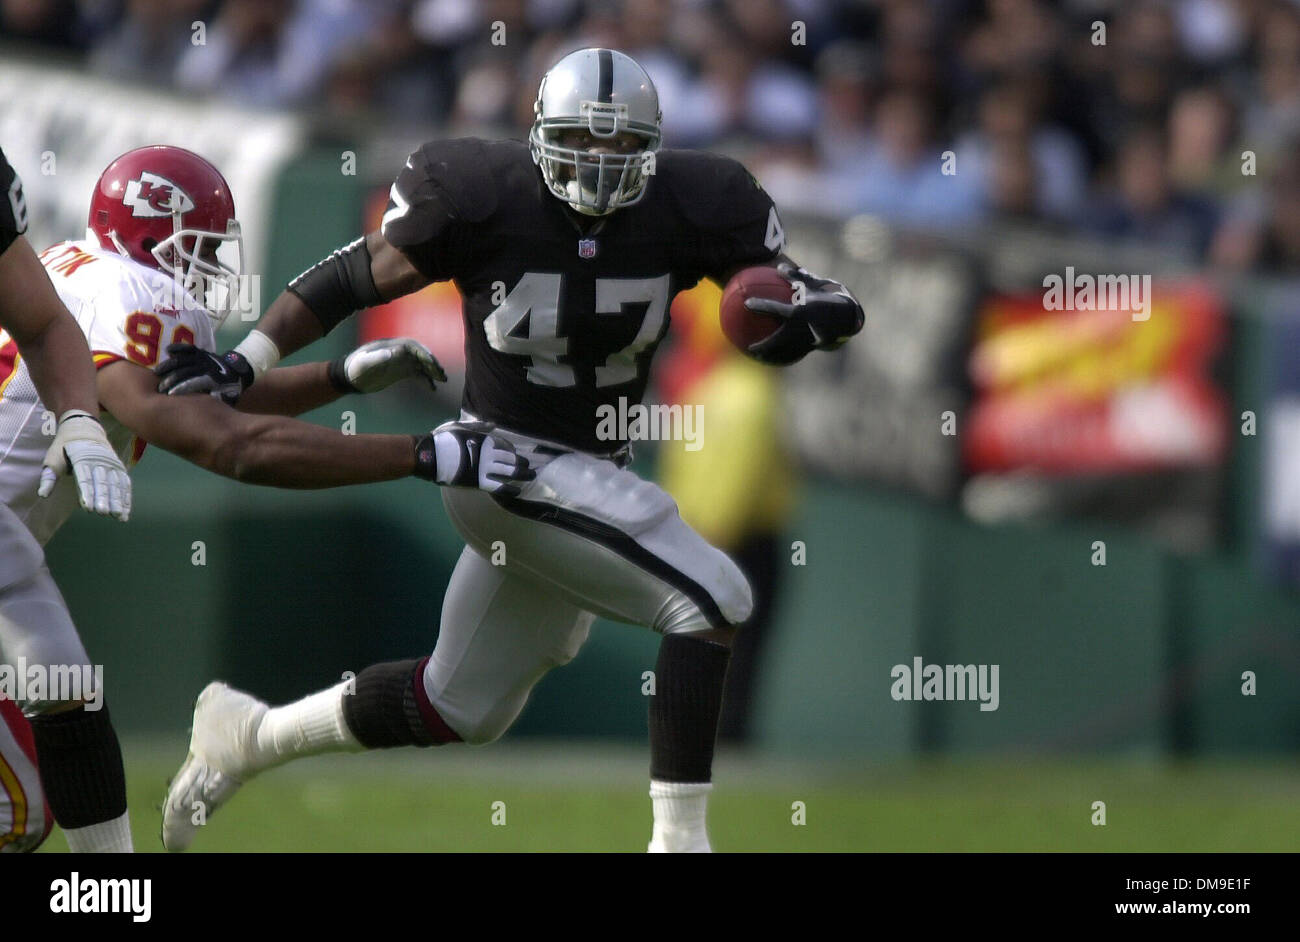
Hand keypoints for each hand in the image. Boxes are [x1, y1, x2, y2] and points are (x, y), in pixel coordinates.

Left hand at [38, 411, 131, 520]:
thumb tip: (42, 494)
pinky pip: (124, 484)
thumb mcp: (52, 459)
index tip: (88, 507)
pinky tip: (125, 512)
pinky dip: (126, 498)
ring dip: (118, 500)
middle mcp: (99, 461)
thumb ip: (49, 478)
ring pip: (116, 484)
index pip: (85, 478)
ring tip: (118, 516)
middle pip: (103, 482)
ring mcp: (111, 464)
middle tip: (104, 512)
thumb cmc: (64, 447)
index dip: (87, 493)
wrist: (84, 429)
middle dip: (104, 498)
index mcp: (81, 458)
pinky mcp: (118, 468)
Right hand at [155, 344, 253, 404]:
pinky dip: (179, 348)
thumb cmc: (227, 391)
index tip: (169, 395)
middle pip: (184, 372)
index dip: (181, 389)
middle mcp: (206, 368)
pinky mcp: (201, 352)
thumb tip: (202, 409)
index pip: (193, 384)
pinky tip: (168, 350)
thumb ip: (214, 402)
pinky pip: (188, 349)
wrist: (237, 373)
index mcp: (211, 381)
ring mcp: (203, 359)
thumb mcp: (224, 399)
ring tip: (156, 373)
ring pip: (183, 360)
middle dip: (170, 380)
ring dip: (169, 365)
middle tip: (159, 388)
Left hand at [328, 338, 446, 393]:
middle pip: (420, 354)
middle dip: (432, 362)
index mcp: (391, 346)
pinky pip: (417, 374)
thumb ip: (379, 356)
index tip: (431, 363)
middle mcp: (398, 353)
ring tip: (442, 379)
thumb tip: (396, 351)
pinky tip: (433, 388)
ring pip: (421, 364)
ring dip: (432, 371)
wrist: (349, 378)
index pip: (412, 346)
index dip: (423, 353)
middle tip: (441, 373)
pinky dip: (425, 380)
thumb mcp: (365, 363)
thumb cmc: (355, 369)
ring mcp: (400, 362)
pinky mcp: (400, 372)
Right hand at [415, 421, 534, 495]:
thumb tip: (493, 425)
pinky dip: (510, 489)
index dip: (512, 450)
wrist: (429, 456)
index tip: (516, 454)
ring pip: (510, 472)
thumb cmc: (442, 440)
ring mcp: (485, 467)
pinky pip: (500, 486)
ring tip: (531, 476)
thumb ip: (478, 426)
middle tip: (530, 467)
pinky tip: (518, 491)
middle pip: (512, 459)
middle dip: (522, 463)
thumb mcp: (459, 426)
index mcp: (484, 439)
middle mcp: (488, 453)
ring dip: (523, 474)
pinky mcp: (479, 482)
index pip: (505, 445)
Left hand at [744, 262, 863, 363]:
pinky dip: (783, 356)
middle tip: (749, 350)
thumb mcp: (813, 286)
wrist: (848, 317)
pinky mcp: (811, 346)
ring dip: (772, 356)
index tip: (747, 304)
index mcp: (800, 312)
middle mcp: (802, 328)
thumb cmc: (828, 299)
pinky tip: (776, 359)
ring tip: (759, 360)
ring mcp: (807, 339)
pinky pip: (793, 353)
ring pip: (785, 352)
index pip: (776, 309)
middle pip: (777, 341)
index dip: (761, 306)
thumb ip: (795, 278)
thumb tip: (779, 267)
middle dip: (763, 347)